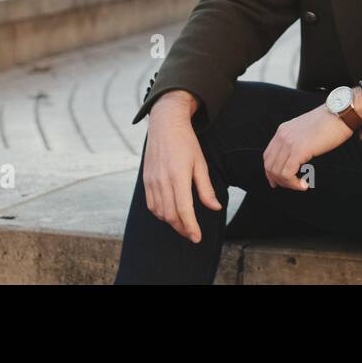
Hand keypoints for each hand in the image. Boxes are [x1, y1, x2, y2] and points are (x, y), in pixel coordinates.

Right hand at [143, 90, 220, 242]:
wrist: (165, 125)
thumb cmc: (186, 143)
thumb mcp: (201, 163)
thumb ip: (206, 188)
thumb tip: (215, 208)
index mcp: (178, 176)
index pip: (184, 210)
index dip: (191, 227)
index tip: (197, 238)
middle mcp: (162, 180)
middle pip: (171, 215)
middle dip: (182, 229)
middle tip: (193, 234)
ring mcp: (152, 181)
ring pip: (160, 212)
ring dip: (171, 222)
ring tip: (184, 225)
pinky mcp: (146, 180)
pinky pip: (151, 204)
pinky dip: (161, 214)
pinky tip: (170, 214)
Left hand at [263, 105, 353, 190]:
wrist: (340, 114)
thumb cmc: (330, 122)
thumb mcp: (306, 130)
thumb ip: (297, 141)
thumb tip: (297, 157)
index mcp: (283, 130)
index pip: (268, 155)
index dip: (270, 171)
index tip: (276, 181)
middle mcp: (283, 136)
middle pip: (269, 165)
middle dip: (278, 180)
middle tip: (291, 185)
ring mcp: (289, 142)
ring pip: (277, 172)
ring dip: (288, 183)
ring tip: (300, 185)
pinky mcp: (298, 150)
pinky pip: (287, 173)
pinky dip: (294, 183)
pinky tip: (304, 184)